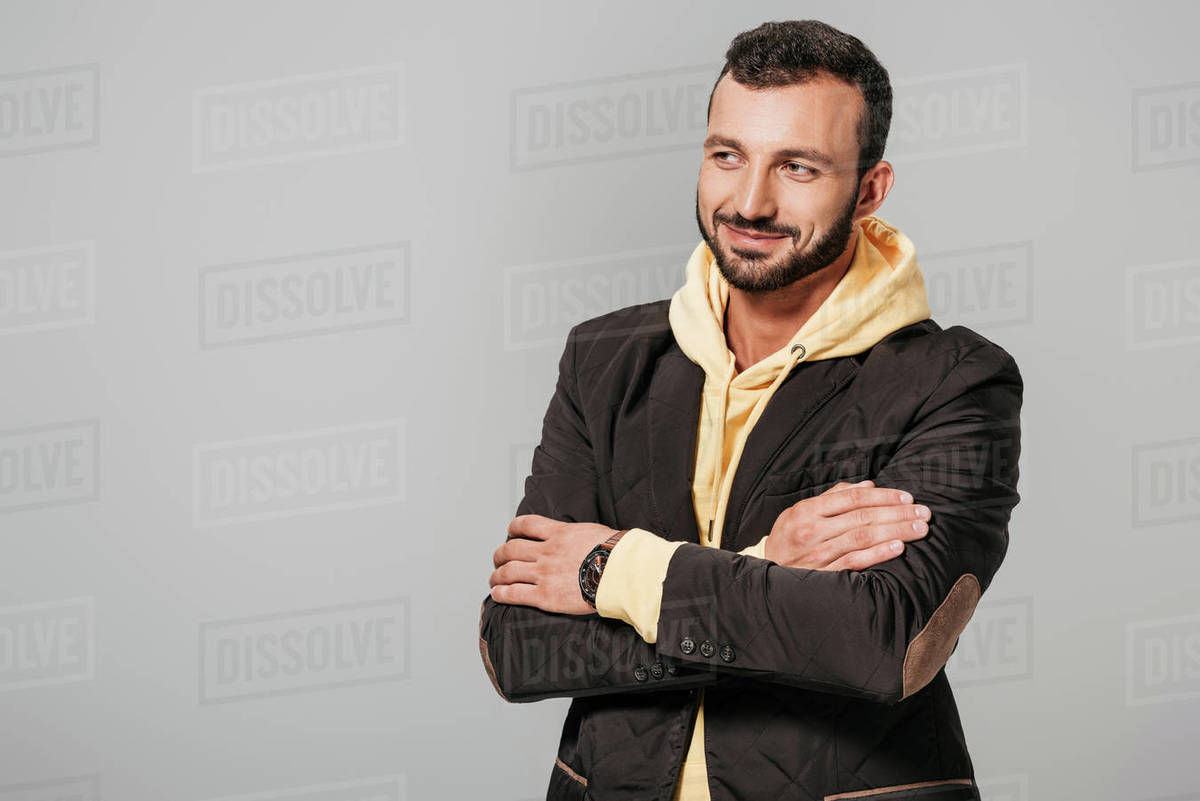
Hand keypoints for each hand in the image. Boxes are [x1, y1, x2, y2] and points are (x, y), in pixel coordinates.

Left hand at [489, 514, 617, 614]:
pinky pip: (515, 593)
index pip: (526, 525)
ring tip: (494, 579)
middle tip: (498, 560)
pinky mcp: (545, 596)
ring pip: (508, 571)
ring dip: (497, 575)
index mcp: (559, 533)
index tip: (510, 533)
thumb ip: (578, 536)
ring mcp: (544, 573)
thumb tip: (580, 539)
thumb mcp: (593, 532)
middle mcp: (547, 551)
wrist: (621, 572)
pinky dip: (501, 593)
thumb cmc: (615, 554)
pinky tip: (497, 594)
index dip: (513, 528)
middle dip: (500, 555)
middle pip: (511, 549)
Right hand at [762, 480, 929, 569]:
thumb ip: (833, 497)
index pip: (851, 498)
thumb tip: (869, 486)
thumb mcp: (801, 511)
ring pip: (863, 538)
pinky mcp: (825, 575)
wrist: (766, 570)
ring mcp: (819, 554)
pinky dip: (878, 554)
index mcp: (807, 510)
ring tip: (919, 528)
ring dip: (895, 531)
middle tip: (923, 513)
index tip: (907, 497)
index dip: (883, 496)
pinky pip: (856, 562)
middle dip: (897, 513)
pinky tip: (898, 547)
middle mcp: (813, 531)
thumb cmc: (789, 537)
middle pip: (863, 517)